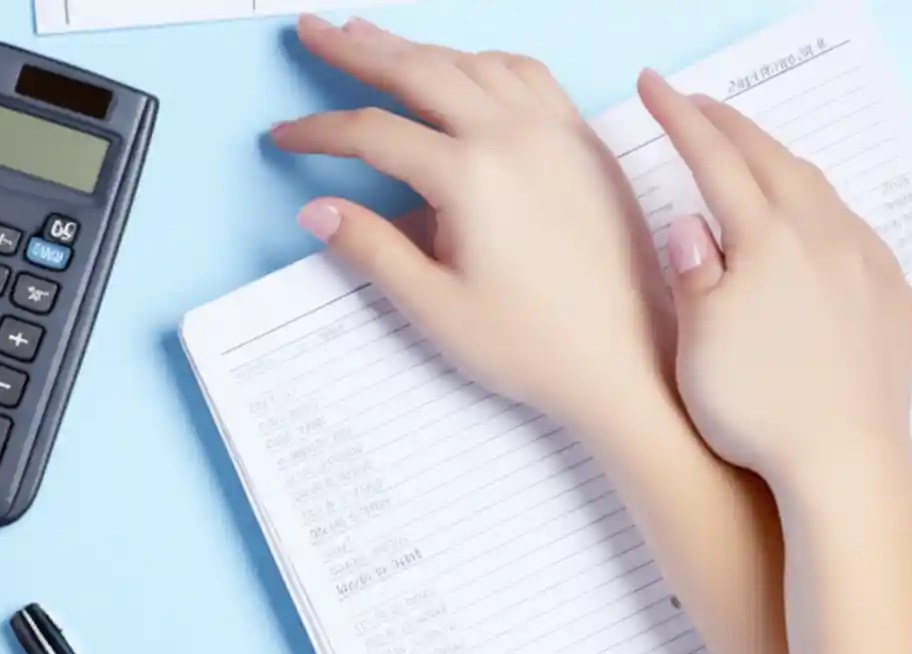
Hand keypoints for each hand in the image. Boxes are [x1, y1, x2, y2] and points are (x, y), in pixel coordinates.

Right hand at [271, 15, 673, 434]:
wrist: (627, 361)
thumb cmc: (534, 346)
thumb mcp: (436, 308)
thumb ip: (371, 249)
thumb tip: (315, 209)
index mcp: (471, 176)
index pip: (374, 133)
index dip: (320, 132)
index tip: (284, 137)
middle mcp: (514, 135)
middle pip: (420, 70)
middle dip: (359, 49)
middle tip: (315, 30)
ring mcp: (556, 131)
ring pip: (473, 62)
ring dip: (418, 48)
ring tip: (374, 38)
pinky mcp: (584, 141)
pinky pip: (527, 75)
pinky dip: (482, 61)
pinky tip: (464, 68)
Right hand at [637, 70, 911, 492]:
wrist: (844, 463)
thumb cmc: (758, 409)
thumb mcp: (698, 340)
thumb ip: (693, 270)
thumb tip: (689, 220)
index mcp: (766, 241)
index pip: (714, 158)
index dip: (679, 118)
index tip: (653, 87)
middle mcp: (821, 237)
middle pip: (768, 157)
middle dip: (726, 123)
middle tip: (693, 103)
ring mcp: (862, 262)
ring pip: (814, 185)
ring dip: (773, 156)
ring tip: (744, 151)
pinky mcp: (888, 293)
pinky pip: (850, 224)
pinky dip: (816, 201)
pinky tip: (805, 218)